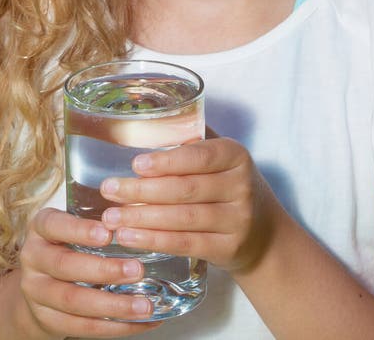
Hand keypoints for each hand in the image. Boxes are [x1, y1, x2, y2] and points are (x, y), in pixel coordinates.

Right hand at [18, 207, 158, 337]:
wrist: (41, 281)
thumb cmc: (70, 241)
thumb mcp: (77, 222)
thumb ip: (102, 216)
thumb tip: (140, 211)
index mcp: (41, 228)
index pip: (55, 225)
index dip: (80, 230)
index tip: (108, 234)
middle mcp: (33, 258)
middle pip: (65, 266)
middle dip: (104, 270)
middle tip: (137, 270)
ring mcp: (36, 291)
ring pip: (73, 301)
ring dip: (112, 305)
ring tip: (144, 305)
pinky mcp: (46, 319)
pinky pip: (80, 327)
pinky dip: (112, 327)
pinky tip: (139, 322)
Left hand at [99, 137, 276, 273]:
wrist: (264, 233)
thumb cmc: (228, 186)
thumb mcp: (221, 159)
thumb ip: (191, 142)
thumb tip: (145, 124)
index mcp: (236, 155)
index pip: (200, 156)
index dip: (167, 161)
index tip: (136, 164)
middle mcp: (240, 186)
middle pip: (186, 188)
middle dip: (142, 190)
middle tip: (110, 190)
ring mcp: (237, 220)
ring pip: (184, 218)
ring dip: (142, 218)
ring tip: (112, 218)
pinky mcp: (229, 249)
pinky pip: (187, 244)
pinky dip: (155, 241)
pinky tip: (130, 237)